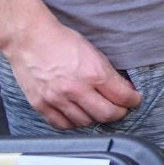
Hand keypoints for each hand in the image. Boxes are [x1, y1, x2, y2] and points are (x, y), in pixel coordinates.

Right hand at [2, 17, 140, 128]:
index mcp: (93, 74)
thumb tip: (123, 90)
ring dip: (95, 118)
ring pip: (85, 122)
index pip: (122, 97)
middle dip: (119, 112)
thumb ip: (108, 75)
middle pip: (107, 115)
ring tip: (97, 109)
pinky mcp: (41, 105)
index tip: (134, 100)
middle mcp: (76, 89)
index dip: (133, 100)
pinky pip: (62, 125)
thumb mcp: (94, 53)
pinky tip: (77, 115)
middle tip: (120, 109)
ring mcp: (57, 99)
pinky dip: (73, 123)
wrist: (30, 39)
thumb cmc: (62, 42)